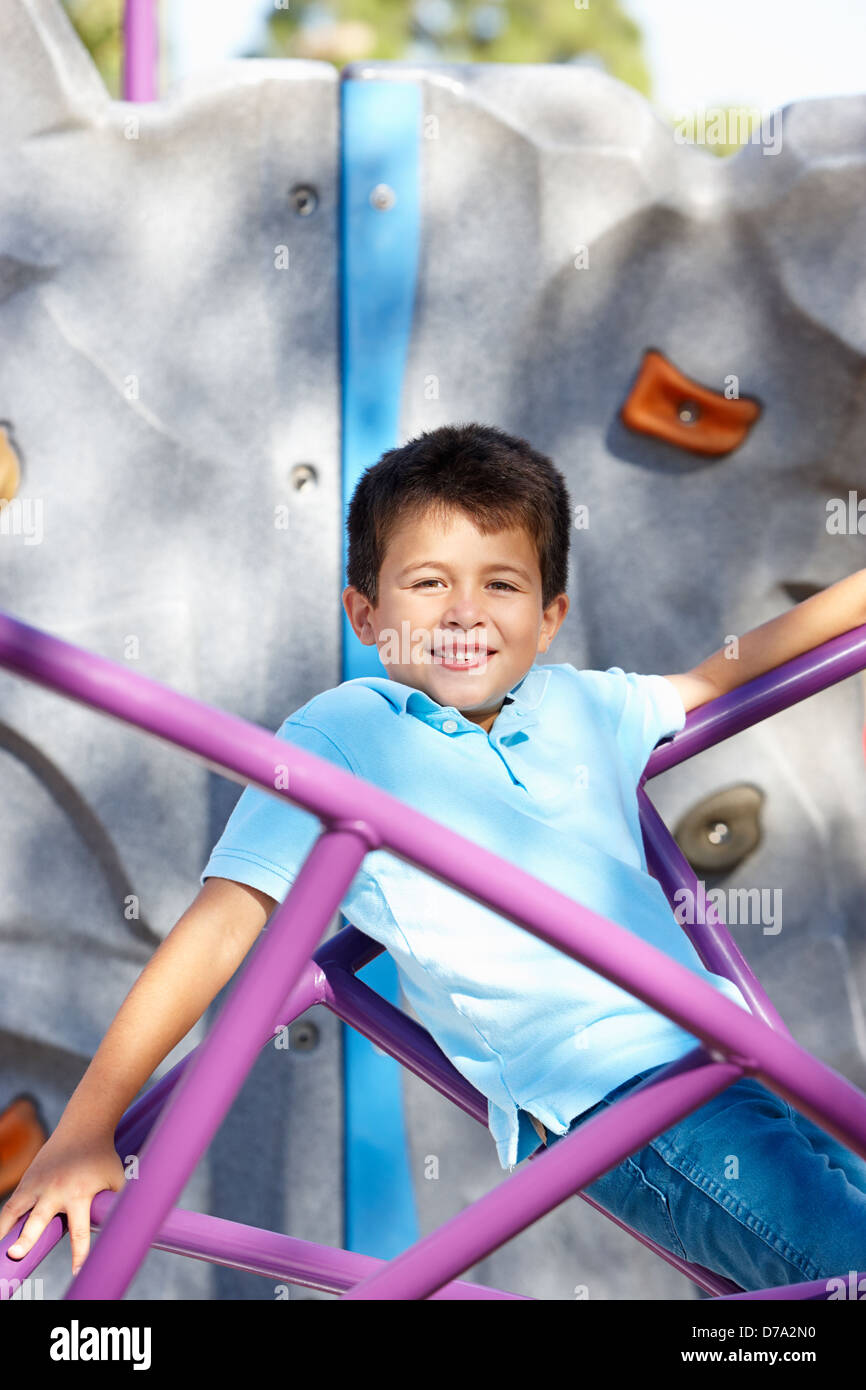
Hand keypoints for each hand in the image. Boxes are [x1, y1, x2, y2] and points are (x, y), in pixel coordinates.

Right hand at [0, 1127, 125, 1278]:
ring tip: (2, 1253)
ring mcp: (38, 1184)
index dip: (79, 1254)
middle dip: (27, 1238)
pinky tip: (3, 1236)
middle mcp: (55, 1190)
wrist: (83, 1128)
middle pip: (39, 1218)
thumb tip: (127, 1229)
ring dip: (5, 1231)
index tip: (77, 1272)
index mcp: (80, 1193)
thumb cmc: (103, 1159)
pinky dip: (5, 1221)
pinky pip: (12, 1204)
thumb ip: (115, 1205)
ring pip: (15, 1210)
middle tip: (16, 1254)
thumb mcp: (117, 1180)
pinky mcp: (27, 1180)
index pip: (79, 1230)